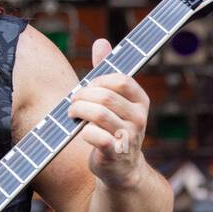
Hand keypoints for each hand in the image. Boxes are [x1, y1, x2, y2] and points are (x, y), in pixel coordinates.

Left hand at [67, 39, 150, 186]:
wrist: (121, 169)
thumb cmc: (113, 129)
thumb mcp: (114, 101)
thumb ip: (106, 73)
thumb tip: (100, 42)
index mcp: (140, 101)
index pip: (122, 79)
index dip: (99, 80)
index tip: (88, 87)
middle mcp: (139, 118)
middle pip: (106, 96)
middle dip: (83, 96)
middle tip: (73, 102)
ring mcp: (129, 137)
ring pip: (99, 114)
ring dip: (79, 111)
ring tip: (72, 114)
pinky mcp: (115, 153)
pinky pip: (96, 136)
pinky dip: (83, 131)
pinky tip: (81, 132)